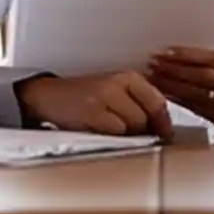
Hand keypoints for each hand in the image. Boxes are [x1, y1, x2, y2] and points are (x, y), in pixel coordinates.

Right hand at [15, 71, 173, 138]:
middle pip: (147, 118)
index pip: (158, 101)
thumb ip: (139, 104)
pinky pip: (115, 133)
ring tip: (111, 129)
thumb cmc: (84, 98)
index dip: (164, 122)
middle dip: (143, 131)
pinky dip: (112, 137)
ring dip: (126, 136)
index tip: (165, 133)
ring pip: (132, 127)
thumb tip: (164, 127)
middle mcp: (117, 83)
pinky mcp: (92, 112)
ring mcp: (104, 97)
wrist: (48, 96)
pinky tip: (100, 131)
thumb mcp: (115, 93)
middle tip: (131, 134)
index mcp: (126, 77)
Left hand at [147, 47, 213, 133]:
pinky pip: (201, 110)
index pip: (212, 59)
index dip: (187, 55)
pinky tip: (168, 95)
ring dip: (173, 87)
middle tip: (154, 65)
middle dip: (174, 70)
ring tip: (155, 79)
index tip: (166, 52)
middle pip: (203, 77)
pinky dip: (182, 102)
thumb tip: (183, 57)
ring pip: (199, 95)